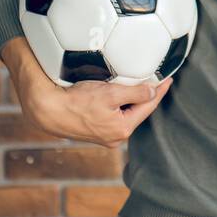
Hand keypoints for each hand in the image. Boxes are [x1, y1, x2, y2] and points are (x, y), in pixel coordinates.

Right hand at [0, 37, 172, 148]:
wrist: (48, 110)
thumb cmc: (77, 101)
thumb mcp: (111, 94)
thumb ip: (135, 93)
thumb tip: (153, 92)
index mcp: (122, 129)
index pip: (148, 107)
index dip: (159, 92)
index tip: (168, 79)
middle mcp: (114, 136)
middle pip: (137, 112)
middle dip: (147, 97)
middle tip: (157, 80)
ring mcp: (103, 135)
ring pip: (125, 113)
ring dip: (132, 100)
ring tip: (140, 86)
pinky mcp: (93, 129)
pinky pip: (113, 114)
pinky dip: (119, 103)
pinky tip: (118, 94)